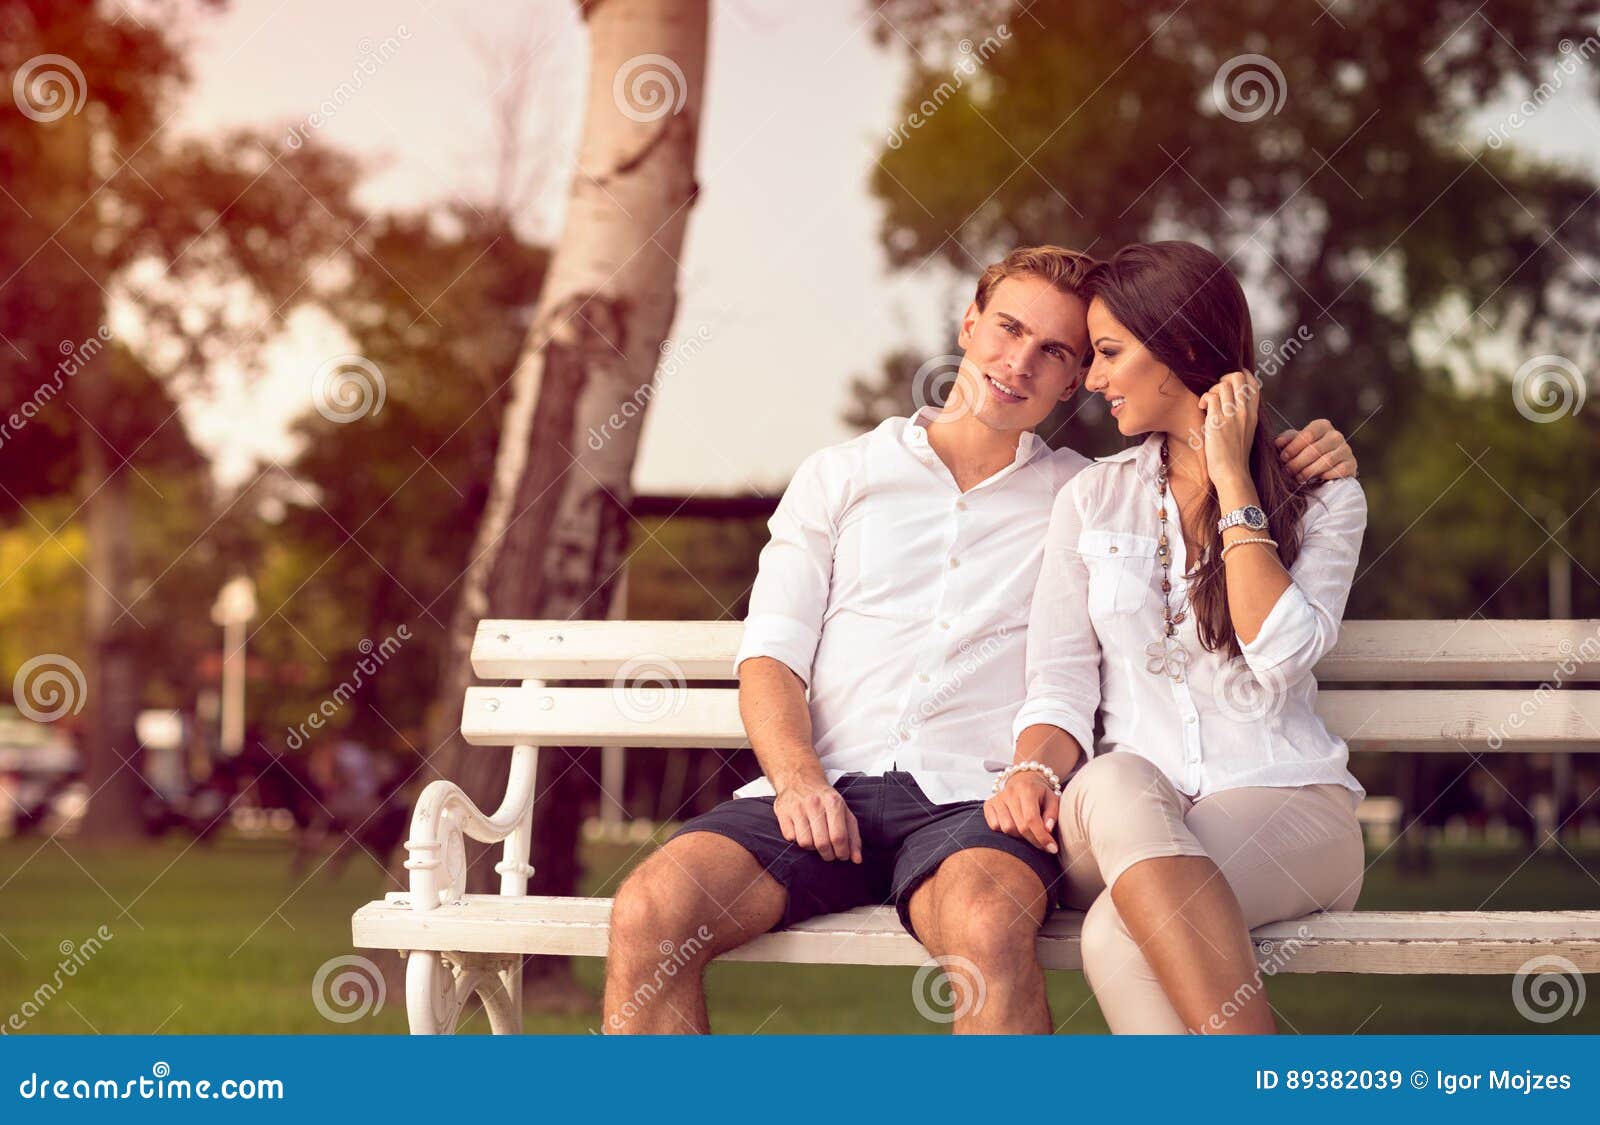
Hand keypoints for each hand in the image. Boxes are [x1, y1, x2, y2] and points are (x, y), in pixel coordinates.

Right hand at [774, 775, 860, 862]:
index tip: (842, 856)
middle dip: (828, 855)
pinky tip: (802, 831)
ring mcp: (797, 808)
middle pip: (822, 843)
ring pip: (805, 843)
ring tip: (815, 840)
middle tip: (829, 853)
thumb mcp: (843, 811)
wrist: (799, 778)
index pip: (839, 837)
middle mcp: (815, 804)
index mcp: (833, 803)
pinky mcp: (783, 812)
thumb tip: (857, 859)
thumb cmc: (824, 798)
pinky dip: (797, 839)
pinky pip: (790, 838)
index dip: (842, 853)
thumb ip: (853, 835)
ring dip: (812, 848)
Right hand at [983, 772, 1059, 854]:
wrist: (1022, 779)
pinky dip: (1005, 831)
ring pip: (1007, 829)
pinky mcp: (988, 804)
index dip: (1042, 837)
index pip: (1031, 819)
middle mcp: (1010, 793)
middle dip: (1034, 840)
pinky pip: (995, 826)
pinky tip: (1014, 825)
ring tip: (1028, 831)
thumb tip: (1047, 830)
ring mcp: (997, 798)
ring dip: (1019, 836)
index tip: (1052, 849)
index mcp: (1027, 789)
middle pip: (1019, 827)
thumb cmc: (1040, 793)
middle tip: (1044, 845)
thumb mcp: (1052, 799)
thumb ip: (1052, 814)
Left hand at [1198, 370, 1258, 485]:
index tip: (1229, 381)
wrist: (1232, 472)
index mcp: (1253, 414)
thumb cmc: (1235, 455)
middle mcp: (1245, 411)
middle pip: (1238, 377)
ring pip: (1223, 385)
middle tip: (1217, 392)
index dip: (1242, 375)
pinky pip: (1210, 396)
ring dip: (1212, 390)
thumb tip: (1231, 402)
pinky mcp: (1217, 421)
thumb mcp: (1246, 432)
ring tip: (1208, 404)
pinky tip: (1202, 409)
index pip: (1253, 383)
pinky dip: (1204, 399)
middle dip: (1224, 378)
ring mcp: (1232, 415)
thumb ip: (1242, 416)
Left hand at [1275, 419, 1356, 481]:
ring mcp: (1346, 449)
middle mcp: (1336, 435)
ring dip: (1308, 471)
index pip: (1308, 434)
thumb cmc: (1305, 451)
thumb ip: (1286, 440)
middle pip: (1315, 449)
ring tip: (1297, 477)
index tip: (1283, 457)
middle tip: (1288, 471)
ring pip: (1326, 461)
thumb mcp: (1295, 443)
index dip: (1294, 447)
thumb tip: (1277, 443)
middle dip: (1298, 462)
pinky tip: (1315, 479)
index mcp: (1322, 426)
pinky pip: (1338, 470)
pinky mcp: (1351, 464)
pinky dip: (1325, 476)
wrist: (1325, 466)